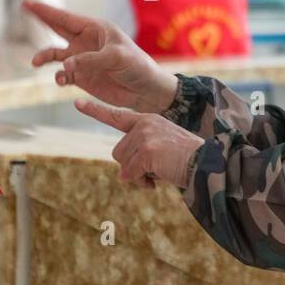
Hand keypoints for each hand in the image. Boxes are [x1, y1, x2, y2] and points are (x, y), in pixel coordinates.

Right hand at [23, 0, 177, 112]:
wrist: (145, 90)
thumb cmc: (136, 66)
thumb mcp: (116, 57)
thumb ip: (90, 60)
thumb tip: (65, 65)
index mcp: (95, 29)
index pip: (65, 17)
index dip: (46, 10)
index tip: (28, 2)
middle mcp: (85, 42)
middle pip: (56, 28)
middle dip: (40, 20)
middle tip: (24, 9)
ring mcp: (82, 60)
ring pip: (55, 54)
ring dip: (44, 57)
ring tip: (36, 63)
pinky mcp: (82, 77)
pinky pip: (63, 75)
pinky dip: (58, 77)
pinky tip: (62, 80)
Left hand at [74, 97, 203, 189]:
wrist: (207, 163)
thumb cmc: (186, 158)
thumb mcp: (161, 146)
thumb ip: (140, 151)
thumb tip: (123, 174)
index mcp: (147, 120)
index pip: (116, 116)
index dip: (96, 110)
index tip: (77, 102)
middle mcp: (144, 124)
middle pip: (117, 151)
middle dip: (130, 166)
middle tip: (151, 172)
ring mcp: (145, 136)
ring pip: (122, 163)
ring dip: (136, 175)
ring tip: (156, 174)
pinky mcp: (147, 151)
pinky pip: (131, 174)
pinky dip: (141, 182)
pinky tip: (156, 182)